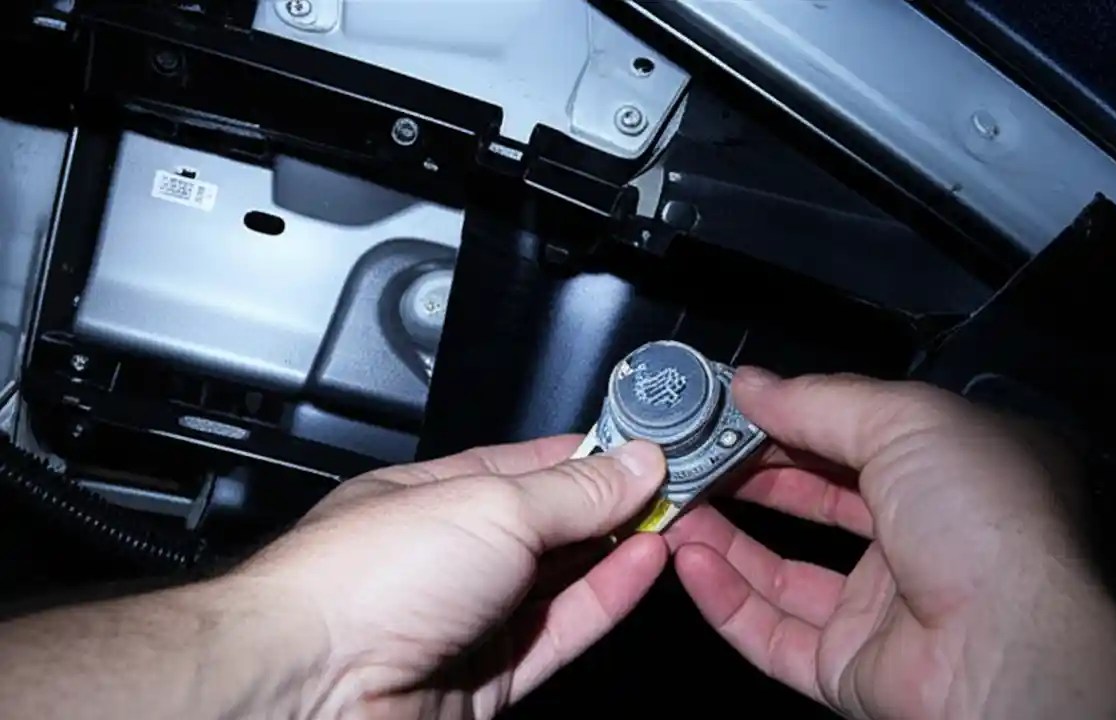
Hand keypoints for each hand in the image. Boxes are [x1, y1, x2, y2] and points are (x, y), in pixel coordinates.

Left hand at [229, 436, 667, 718]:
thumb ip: (573, 491)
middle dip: (616, 502)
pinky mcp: (487, 682)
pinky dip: (605, 600)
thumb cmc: (368, 580)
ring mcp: (468, 621)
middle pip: (551, 523)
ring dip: (620, 549)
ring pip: (561, 581)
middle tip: (682, 481)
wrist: (311, 691)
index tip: (653, 445)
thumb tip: (636, 462)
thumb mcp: (491, 506)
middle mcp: (450, 556)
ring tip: (680, 517)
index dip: (595, 454)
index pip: (531, 466)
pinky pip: (560, 634)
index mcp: (433, 495)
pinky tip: (647, 566)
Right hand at [668, 370, 1115, 718]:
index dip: (792, 416)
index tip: (727, 403)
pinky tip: (688, 561)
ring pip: (785, 571)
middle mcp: (924, 536)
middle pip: (818, 499)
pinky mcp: (851, 666)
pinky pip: (774, 633)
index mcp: (953, 471)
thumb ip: (819, 401)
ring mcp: (887, 606)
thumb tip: (750, 385)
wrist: (1008, 650)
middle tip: (688, 454)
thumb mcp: (905, 421)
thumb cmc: (979, 517)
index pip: (859, 434)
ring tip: (672, 506)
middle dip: (750, 474)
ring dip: (725, 537)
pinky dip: (727, 599)